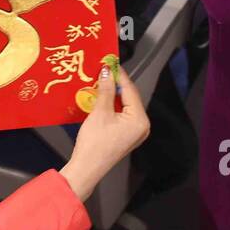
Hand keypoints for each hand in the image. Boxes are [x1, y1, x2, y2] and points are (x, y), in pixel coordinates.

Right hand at [60, 66, 149, 201]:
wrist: (87, 168)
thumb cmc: (94, 142)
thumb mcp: (100, 112)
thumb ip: (106, 89)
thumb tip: (107, 71)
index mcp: (140, 119)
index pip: (130, 90)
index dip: (119, 75)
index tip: (109, 62)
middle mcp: (142, 126)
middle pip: (129, 97)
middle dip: (116, 84)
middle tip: (103, 70)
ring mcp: (135, 132)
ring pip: (125, 105)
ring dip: (113, 94)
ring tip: (101, 81)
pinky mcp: (126, 135)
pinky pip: (122, 114)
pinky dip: (113, 105)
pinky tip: (102, 97)